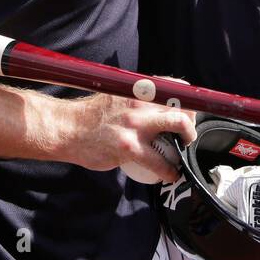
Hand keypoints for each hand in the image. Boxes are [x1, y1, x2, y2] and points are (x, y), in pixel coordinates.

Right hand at [64, 93, 196, 183]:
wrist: (68, 129)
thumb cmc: (93, 116)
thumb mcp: (118, 96)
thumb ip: (138, 98)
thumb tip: (158, 106)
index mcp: (138, 88)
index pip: (175, 86)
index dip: (189, 99)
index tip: (192, 111)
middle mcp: (141, 102)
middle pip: (183, 104)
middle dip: (191, 121)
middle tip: (187, 135)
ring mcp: (136, 124)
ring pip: (179, 125)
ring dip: (187, 140)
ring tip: (183, 152)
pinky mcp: (130, 147)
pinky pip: (159, 161)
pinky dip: (169, 170)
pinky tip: (170, 174)